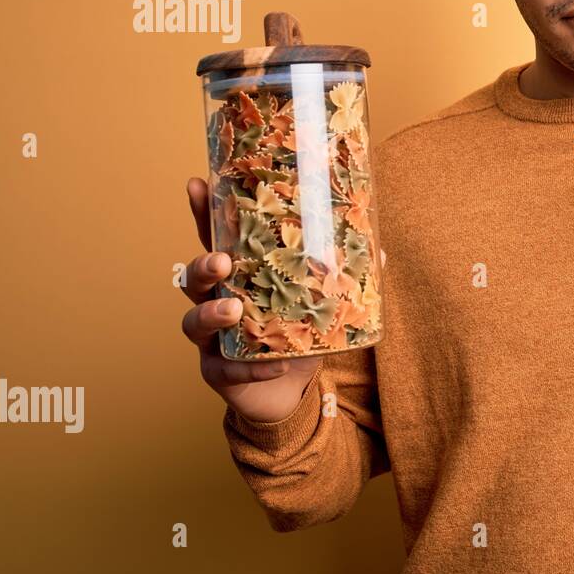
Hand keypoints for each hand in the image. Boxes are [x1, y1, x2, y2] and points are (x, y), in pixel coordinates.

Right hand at [181, 177, 323, 423]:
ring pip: (194, 322)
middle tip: (222, 262)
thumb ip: (343, 276)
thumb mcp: (320, 300)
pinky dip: (250, 366)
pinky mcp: (219, 373)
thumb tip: (379, 252)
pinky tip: (276, 363)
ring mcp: (213, 339)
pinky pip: (224, 369)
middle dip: (203, 266)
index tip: (197, 184)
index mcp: (240, 275)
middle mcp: (217, 301)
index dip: (203, 212)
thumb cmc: (298, 334)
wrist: (290, 390)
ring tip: (234, 312)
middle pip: (194, 278)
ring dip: (211, 314)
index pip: (215, 238)